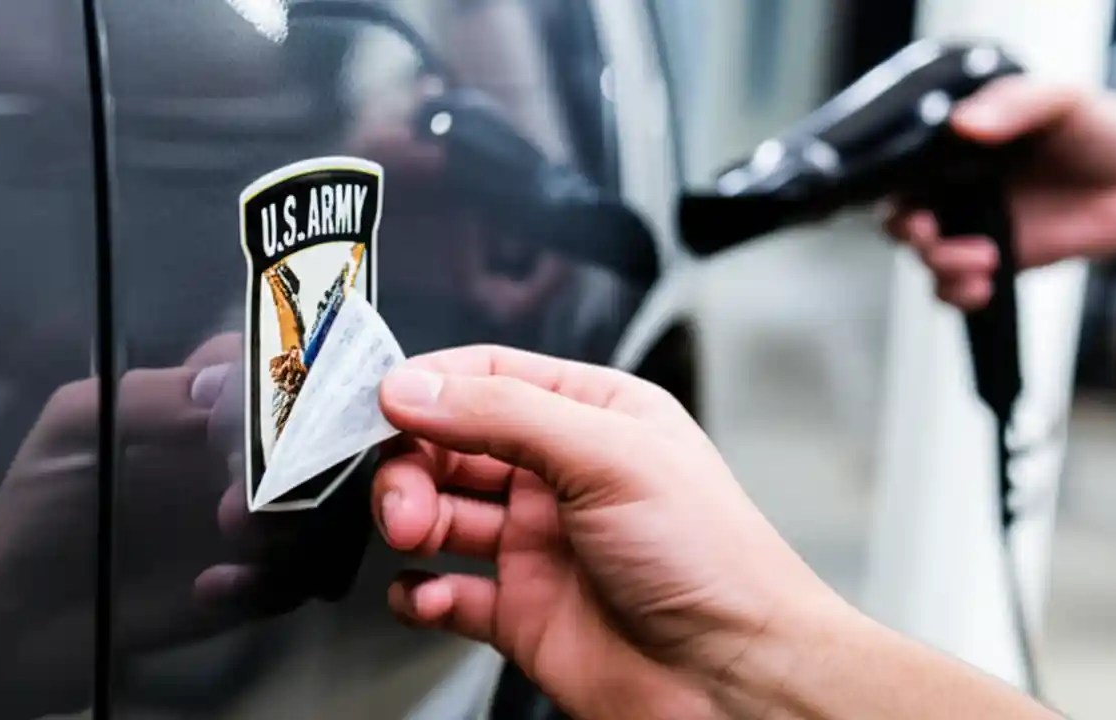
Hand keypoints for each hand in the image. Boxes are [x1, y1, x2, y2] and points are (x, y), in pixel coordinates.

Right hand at [371, 346, 849, 718]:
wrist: (734, 681)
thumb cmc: (712, 560)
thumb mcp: (609, 456)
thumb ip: (504, 414)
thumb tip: (417, 387)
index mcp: (593, 418)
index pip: (490, 377)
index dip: (431, 386)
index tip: (381, 403)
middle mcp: (561, 476)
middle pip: (453, 445)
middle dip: (413, 462)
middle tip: (403, 495)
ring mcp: (540, 544)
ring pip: (443, 513)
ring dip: (412, 519)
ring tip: (411, 534)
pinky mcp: (523, 612)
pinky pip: (448, 593)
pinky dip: (421, 593)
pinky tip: (426, 595)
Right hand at [885, 77, 1115, 309]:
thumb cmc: (1110, 134)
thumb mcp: (1060, 101)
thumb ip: (1012, 104)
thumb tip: (964, 125)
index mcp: (961, 148)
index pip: (904, 171)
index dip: (895, 190)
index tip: (914, 201)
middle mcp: (961, 189)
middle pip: (901, 220)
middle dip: (909, 232)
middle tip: (931, 233)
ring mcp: (977, 228)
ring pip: (926, 259)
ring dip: (942, 267)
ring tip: (983, 260)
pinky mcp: (999, 263)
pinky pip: (957, 290)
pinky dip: (959, 295)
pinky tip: (984, 287)